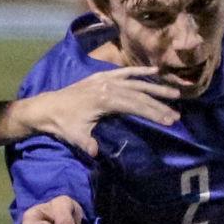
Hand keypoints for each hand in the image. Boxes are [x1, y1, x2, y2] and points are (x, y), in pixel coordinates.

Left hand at [33, 67, 178, 155]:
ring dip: (155, 88)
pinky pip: (125, 72)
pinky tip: (154, 70)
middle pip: (140, 94)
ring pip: (136, 82)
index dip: (153, 113)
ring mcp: (106, 79)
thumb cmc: (62, 124)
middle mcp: (108, 86)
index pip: (135, 105)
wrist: (47, 107)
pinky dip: (140, 71)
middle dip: (159, 104)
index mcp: (104, 99)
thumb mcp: (75, 136)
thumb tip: (95, 153)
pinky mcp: (103, 77)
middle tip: (176, 114)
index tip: (169, 120)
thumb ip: (87, 143)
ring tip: (174, 93)